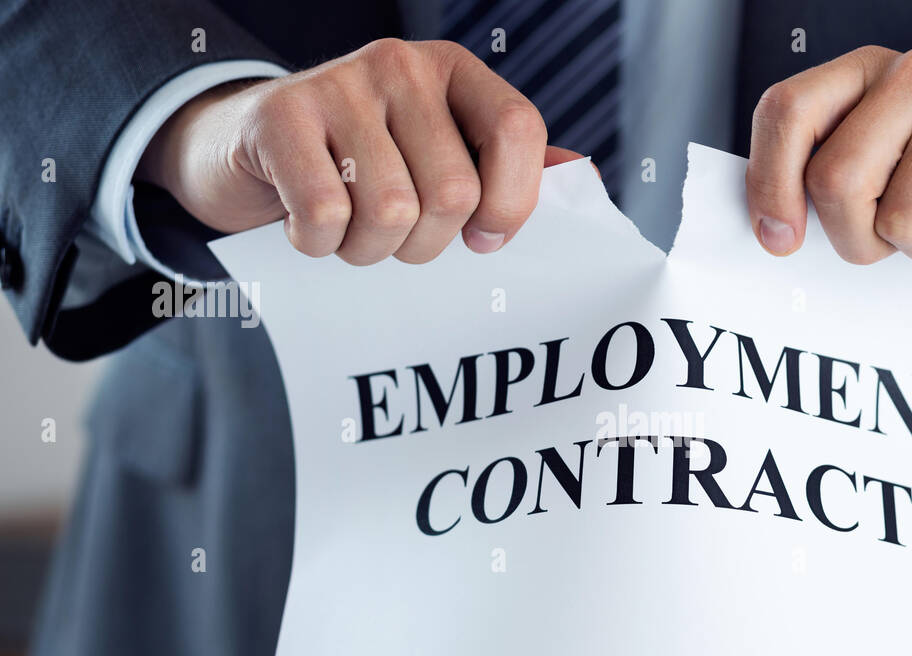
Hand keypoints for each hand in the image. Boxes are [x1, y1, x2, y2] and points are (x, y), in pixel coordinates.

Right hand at [138, 38, 581, 265]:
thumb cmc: (360, 166)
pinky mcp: (280, 114)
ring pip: (390, 211)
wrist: (245, 146)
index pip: (517, 130)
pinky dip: (318, 245)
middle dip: (425, 245)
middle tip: (395, 240)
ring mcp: (339, 83)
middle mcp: (402, 66)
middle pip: (454, 191)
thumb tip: (582, 180)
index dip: (511, 202)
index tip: (484, 242)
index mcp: (455, 73)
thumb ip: (507, 168)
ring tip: (350, 234)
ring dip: (368, 250)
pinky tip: (308, 231)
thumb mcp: (438, 155)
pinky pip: (326, 214)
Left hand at [745, 46, 911, 275]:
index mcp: (868, 76)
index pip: (787, 110)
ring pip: (901, 222)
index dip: (769, 181)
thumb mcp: (888, 173)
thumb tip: (771, 230)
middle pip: (836, 182)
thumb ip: (830, 181)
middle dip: (859, 240)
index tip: (779, 239)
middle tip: (901, 240)